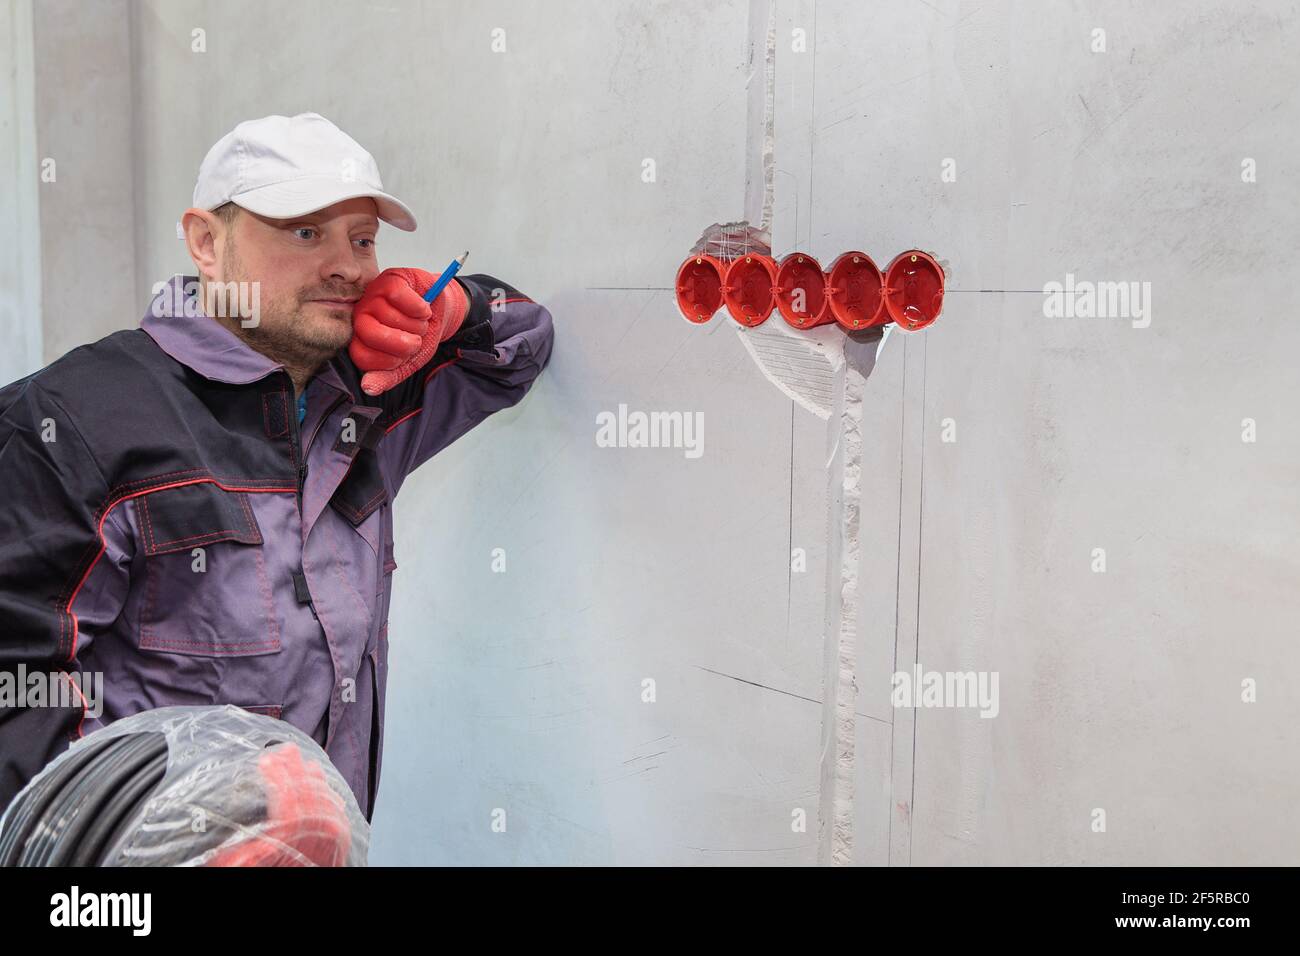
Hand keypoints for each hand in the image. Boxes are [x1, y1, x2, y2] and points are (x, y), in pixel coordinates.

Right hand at [204, 743, 351, 866]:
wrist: (296, 887)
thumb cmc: (266, 871)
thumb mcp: (240, 861)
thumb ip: (237, 839)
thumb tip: (221, 815)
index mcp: (291, 831)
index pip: (285, 791)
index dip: (275, 772)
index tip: (265, 760)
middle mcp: (316, 829)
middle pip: (306, 788)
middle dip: (295, 766)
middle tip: (286, 750)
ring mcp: (333, 832)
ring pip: (324, 794)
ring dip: (313, 776)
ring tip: (304, 762)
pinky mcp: (341, 838)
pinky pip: (336, 807)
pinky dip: (328, 792)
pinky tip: (323, 784)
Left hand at [348, 267, 467, 395]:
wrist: (442, 312)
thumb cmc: (421, 334)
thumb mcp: (409, 362)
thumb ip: (388, 376)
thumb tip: (369, 388)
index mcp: (362, 339)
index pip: (362, 357)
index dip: (389, 361)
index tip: (405, 358)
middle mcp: (362, 316)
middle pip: (371, 334)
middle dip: (403, 343)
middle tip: (416, 340)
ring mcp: (373, 295)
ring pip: (390, 316)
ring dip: (416, 325)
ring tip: (421, 322)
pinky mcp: (390, 279)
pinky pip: (399, 297)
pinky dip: (418, 308)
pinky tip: (423, 309)